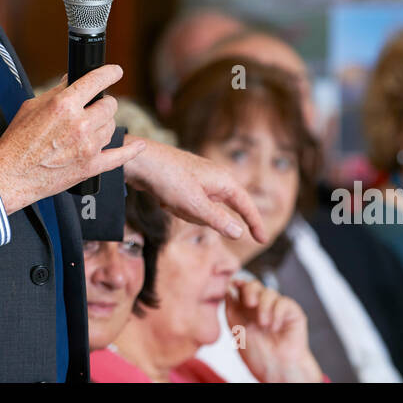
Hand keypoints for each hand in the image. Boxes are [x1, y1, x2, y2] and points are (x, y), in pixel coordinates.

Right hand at [0, 65, 144, 214]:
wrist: (10, 175)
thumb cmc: (16, 140)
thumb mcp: (32, 107)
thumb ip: (56, 92)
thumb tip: (72, 80)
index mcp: (64, 105)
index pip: (97, 81)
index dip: (110, 72)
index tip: (115, 71)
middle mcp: (79, 124)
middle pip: (110, 105)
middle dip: (102, 104)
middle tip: (92, 108)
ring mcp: (88, 147)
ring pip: (112, 127)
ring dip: (104, 125)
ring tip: (88, 130)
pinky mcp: (91, 166)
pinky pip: (120, 156)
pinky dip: (131, 150)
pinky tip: (138, 144)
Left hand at [123, 137, 266, 242]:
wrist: (140, 162)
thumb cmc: (169, 180)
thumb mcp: (195, 205)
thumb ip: (218, 220)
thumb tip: (239, 232)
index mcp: (224, 181)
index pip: (246, 206)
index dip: (255, 224)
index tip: (263, 240)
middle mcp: (216, 179)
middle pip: (219, 212)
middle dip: (199, 217)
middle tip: (179, 206)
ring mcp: (201, 180)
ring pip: (201, 211)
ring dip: (186, 212)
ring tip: (170, 200)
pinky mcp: (186, 183)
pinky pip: (188, 206)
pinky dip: (178, 207)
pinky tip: (164, 197)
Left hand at [226, 278, 322, 382]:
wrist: (276, 370)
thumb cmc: (257, 354)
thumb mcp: (237, 330)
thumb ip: (231, 309)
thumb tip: (227, 288)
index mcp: (246, 309)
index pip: (241, 288)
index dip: (237, 283)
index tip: (232, 285)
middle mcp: (262, 306)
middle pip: (254, 284)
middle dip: (250, 290)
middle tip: (249, 304)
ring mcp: (277, 308)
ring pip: (269, 292)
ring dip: (264, 306)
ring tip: (264, 325)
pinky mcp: (292, 312)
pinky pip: (284, 302)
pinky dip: (277, 312)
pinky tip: (275, 326)